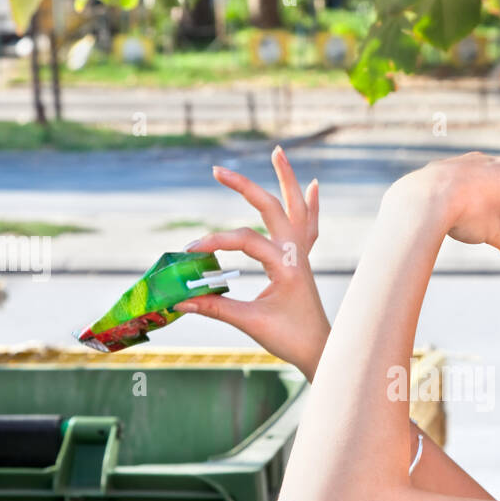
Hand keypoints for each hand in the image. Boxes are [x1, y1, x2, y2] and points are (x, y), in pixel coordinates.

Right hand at [175, 146, 330, 380]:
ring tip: (280, 151)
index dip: (216, 241)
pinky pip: (309, 225)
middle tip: (217, 170)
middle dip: (244, 187)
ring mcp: (302, 255)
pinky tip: (313, 186)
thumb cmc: (289, 338)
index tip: (190, 250)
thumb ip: (215, 308)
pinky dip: (310, 205)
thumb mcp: (250, 324)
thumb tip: (180, 298)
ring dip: (288, 180)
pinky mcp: (302, 260)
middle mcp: (297, 254)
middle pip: (273, 208)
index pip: (246, 241)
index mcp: (287, 266)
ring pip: (297, 209)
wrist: (320, 349)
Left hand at [391, 151, 499, 271]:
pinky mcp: (444, 168)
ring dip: (487, 212)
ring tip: (481, 232)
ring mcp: (465, 162)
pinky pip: (462, 188)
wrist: (422, 200)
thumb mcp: (496, 233)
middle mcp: (489, 161)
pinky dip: (466, 203)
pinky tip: (459, 218)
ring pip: (484, 191)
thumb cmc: (465, 212)